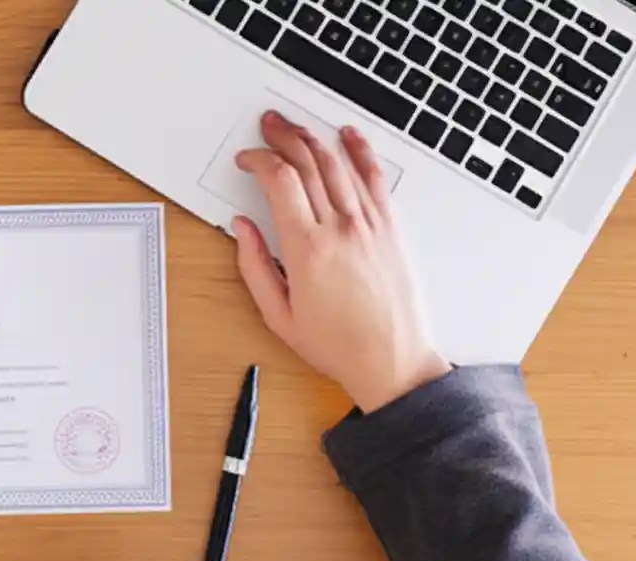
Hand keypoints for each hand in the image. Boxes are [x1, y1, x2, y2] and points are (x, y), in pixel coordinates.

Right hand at [234, 111, 450, 412]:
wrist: (393, 361)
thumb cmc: (339, 345)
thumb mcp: (279, 315)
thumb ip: (255, 266)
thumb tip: (242, 228)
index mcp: (307, 248)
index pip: (279, 180)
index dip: (258, 159)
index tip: (247, 159)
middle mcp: (341, 228)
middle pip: (308, 161)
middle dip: (283, 136)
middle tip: (268, 125)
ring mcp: (370, 224)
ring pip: (338, 163)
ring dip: (313, 137)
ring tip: (296, 125)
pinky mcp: (391, 227)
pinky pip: (374, 177)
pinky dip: (360, 150)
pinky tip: (348, 136)